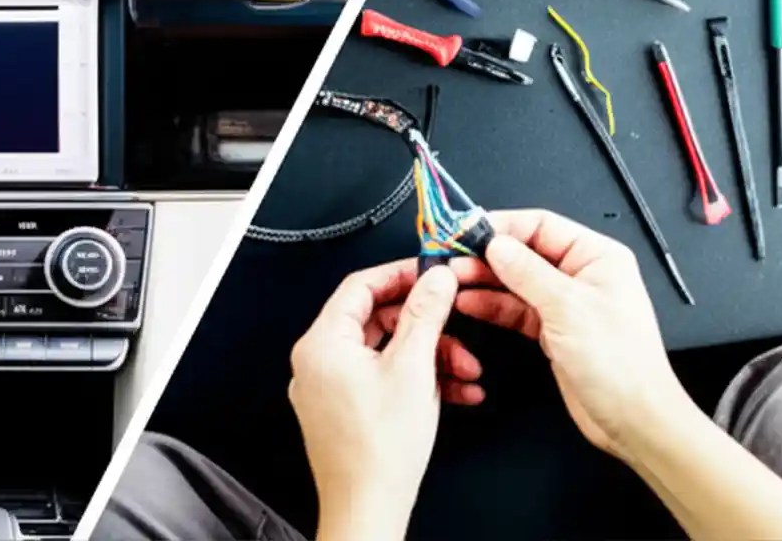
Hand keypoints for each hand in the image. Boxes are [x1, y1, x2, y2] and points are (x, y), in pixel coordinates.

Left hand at [288, 262, 480, 540]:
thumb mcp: (413, 369)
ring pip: (385, 351)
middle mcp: (317, 361)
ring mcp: (328, 387)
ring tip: (464, 371)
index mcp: (322, 344)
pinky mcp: (343, 408)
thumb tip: (434, 279)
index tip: (430, 272)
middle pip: (376, 320)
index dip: (399, 274)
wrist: (368, 508)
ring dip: (430, 356)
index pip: (359, 286)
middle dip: (426, 326)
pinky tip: (453, 391)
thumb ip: (425, 315)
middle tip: (455, 325)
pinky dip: (416, 379)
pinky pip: (381, 377)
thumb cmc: (378, 452)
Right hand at [449, 209, 689, 459]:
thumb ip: (526, 271)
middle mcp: (582, 275)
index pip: (541, 225)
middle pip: (524, 252)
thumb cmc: (621, 364)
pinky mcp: (552, 329)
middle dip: (487, 255)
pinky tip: (468, 302)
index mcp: (598, 257)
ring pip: (515, 281)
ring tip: (453, 279)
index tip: (467, 230)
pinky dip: (491, 305)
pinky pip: (515, 308)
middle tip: (452, 257)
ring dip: (484, 280)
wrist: (632, 419)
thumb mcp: (567, 307)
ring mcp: (566, 303)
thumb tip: (496, 243)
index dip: (502, 226)